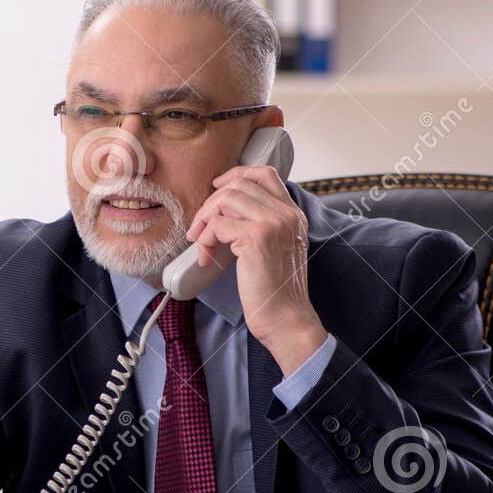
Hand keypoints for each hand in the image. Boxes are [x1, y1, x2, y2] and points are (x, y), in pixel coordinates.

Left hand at [186, 165, 327, 375]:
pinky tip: (205, 258)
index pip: (264, 174)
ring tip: (200, 242)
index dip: (235, 174)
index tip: (216, 188)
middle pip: (239, 184)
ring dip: (205, 219)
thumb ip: (260, 226)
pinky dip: (204, 239)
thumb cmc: (274, 291)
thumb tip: (223, 211)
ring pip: (226, 199)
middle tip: (199, 228)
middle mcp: (287, 214)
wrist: (285, 319)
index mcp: (293, 215)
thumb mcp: (274, 249)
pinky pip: (218, 224)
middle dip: (211, 203)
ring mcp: (274, 223)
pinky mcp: (257, 237)